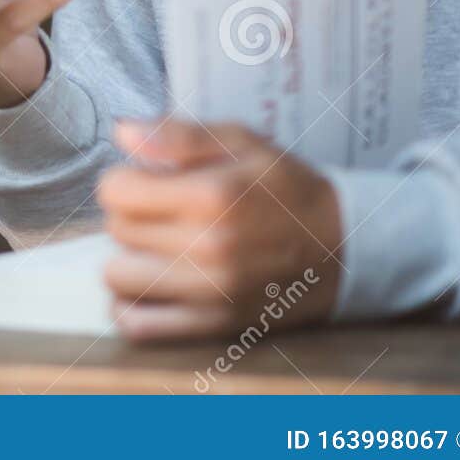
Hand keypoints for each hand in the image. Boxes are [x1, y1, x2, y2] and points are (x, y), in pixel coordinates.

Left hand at [97, 118, 342, 340]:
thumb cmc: (287, 190)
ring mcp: (209, 293)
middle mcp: (207, 247)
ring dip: (128, 258)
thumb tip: (122, 133)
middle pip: (116, 230)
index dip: (122, 180)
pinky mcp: (213, 326)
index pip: (115, 191)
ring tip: (156, 245)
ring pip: (119, 276)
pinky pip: (140, 325)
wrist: (344, 248)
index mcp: (211, 196)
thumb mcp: (242, 143)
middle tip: (158, 211)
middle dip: (129, 214)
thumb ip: (178, 136)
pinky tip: (148, 285)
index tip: (142, 180)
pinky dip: (131, 306)